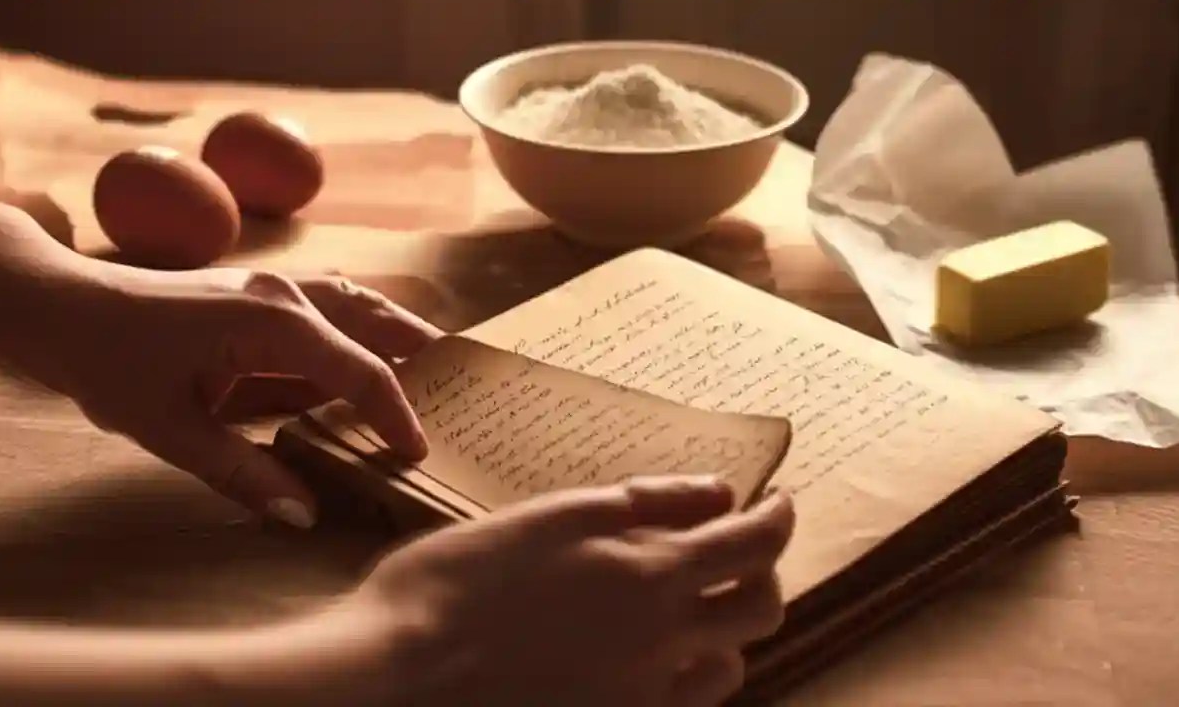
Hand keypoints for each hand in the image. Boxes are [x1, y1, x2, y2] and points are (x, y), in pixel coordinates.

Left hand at [0, 246, 440, 529]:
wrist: (57, 304)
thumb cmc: (107, 362)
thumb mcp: (170, 429)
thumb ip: (242, 473)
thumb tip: (302, 515)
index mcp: (274, 321)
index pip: (361, 372)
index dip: (395, 416)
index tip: (417, 454)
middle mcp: (285, 293)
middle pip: (375, 319)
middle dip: (420, 352)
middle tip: (464, 383)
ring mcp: (271, 284)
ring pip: (356, 303)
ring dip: (395, 328)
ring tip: (436, 354)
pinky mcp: (254, 290)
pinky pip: (327, 303)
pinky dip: (359, 322)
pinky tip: (367, 339)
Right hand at [266, 476, 794, 706]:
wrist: (399, 675)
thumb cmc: (459, 582)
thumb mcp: (550, 517)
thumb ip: (642, 503)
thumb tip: (717, 493)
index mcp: (649, 575)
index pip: (754, 546)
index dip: (779, 518)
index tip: (778, 502)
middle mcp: (663, 644)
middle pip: (760, 612)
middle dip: (764, 573)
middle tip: (737, 551)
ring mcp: (641, 697)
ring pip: (727, 668)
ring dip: (725, 631)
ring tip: (690, 606)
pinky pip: (679, 705)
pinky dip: (684, 675)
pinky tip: (644, 657)